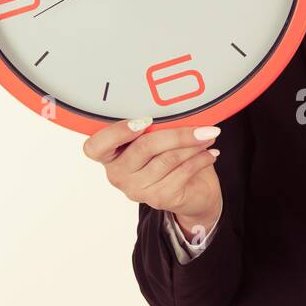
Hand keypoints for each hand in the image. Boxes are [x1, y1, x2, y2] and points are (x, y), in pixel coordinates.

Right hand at [82, 115, 221, 225]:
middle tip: (202, 126)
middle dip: (177, 134)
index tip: (144, 120)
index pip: (95, 147)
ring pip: (167, 159)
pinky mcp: (159, 199)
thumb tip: (177, 107)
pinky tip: (210, 153)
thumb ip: (155, 125)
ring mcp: (137, 189)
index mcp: (110, 155)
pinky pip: (182, 172)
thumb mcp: (157, 138)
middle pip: (144, 147)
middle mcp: (118, 174)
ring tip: (209, 136)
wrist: (191, 193)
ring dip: (193, 145)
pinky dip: (200, 159)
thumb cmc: (169, 158)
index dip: (116, 133)